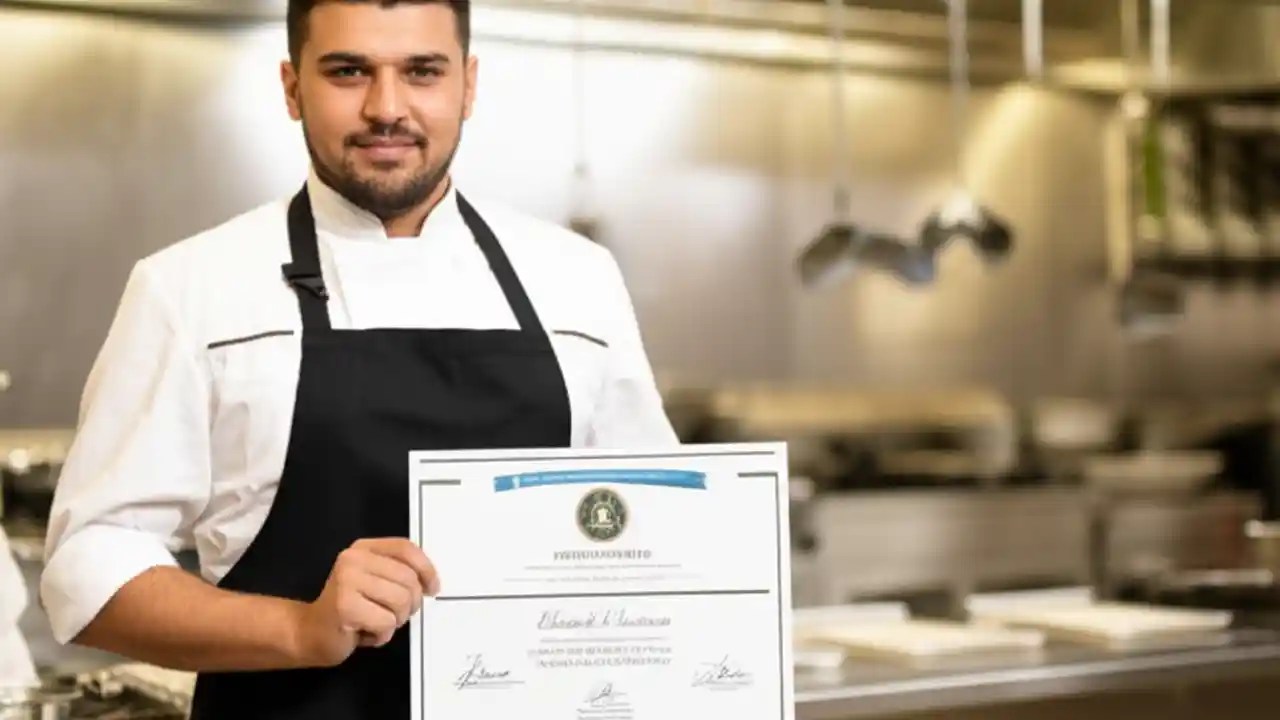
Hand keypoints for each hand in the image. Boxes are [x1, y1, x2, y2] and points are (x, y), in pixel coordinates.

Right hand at [293, 538, 439, 666]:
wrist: (309, 633)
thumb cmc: (349, 610)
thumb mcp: (374, 583)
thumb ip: (398, 574)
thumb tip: (430, 582)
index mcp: (363, 549)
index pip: (405, 549)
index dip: (426, 569)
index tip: (432, 589)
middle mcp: (353, 559)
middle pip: (408, 578)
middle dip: (410, 604)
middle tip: (393, 615)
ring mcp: (347, 581)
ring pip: (401, 601)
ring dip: (396, 621)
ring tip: (377, 622)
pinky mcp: (345, 607)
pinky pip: (387, 622)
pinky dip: (382, 634)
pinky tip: (364, 633)